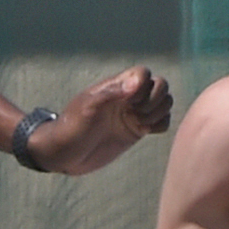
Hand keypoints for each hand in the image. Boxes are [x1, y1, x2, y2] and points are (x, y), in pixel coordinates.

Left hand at [29, 66, 172, 175]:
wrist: (64, 154)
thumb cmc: (71, 128)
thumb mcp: (87, 108)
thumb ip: (111, 93)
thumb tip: (138, 82)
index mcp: (115, 86)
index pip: (143, 73)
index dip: (144, 86)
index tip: (128, 101)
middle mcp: (127, 97)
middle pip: (160, 85)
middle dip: (156, 99)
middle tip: (136, 114)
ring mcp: (133, 114)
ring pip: (164, 103)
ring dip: (159, 112)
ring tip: (139, 124)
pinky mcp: (137, 130)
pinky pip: (162, 121)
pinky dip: (161, 124)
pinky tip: (144, 132)